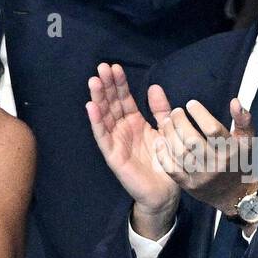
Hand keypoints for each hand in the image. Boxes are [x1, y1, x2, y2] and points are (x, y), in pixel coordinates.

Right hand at [86, 63, 178, 226]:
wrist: (166, 191)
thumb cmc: (165, 161)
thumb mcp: (166, 130)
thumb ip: (161, 110)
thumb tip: (154, 86)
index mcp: (134, 122)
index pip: (124, 98)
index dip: (119, 83)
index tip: (115, 66)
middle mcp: (122, 130)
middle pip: (111, 104)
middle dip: (106, 86)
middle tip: (101, 67)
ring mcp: (116, 142)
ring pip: (104, 116)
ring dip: (98, 99)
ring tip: (94, 81)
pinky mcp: (113, 155)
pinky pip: (103, 136)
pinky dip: (97, 122)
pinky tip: (91, 106)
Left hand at [153, 96, 257, 214]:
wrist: (235, 195)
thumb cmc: (240, 162)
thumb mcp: (247, 141)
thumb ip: (243, 119)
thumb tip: (235, 101)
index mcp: (230, 151)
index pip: (212, 129)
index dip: (199, 114)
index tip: (191, 104)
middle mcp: (215, 165)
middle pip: (192, 140)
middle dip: (180, 122)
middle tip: (176, 112)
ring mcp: (201, 177)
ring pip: (180, 153)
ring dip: (170, 134)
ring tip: (167, 122)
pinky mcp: (189, 186)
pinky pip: (172, 169)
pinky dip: (163, 154)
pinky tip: (160, 141)